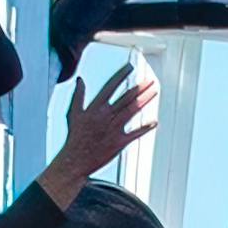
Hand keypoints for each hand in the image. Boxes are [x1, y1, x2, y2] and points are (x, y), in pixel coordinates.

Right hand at [45, 64, 157, 190]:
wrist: (75, 160)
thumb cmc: (74, 138)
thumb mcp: (73, 113)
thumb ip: (78, 95)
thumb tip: (80, 80)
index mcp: (96, 108)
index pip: (110, 87)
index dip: (121, 76)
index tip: (130, 68)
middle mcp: (106, 116)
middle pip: (126, 98)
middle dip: (140, 87)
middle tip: (151, 80)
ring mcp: (114, 128)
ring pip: (132, 110)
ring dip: (145, 100)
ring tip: (154, 92)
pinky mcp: (119, 142)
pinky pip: (135, 133)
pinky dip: (145, 128)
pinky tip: (155, 122)